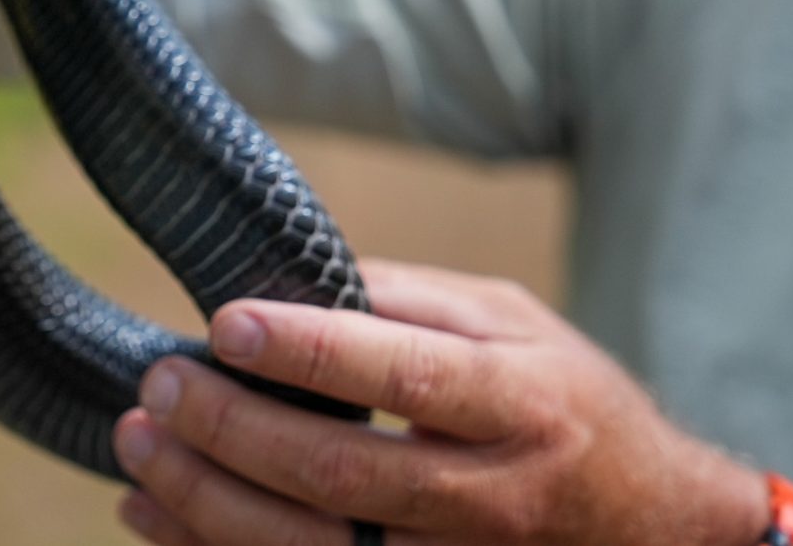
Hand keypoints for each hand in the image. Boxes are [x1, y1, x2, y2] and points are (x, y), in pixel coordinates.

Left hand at [112, 259, 769, 545]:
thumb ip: (409, 299)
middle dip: (236, 431)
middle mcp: (493, 496)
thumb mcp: (514, 323)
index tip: (225, 322)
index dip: (309, 350)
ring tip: (137, 447)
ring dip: (210, 504)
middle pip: (346, 475)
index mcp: (520, 403)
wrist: (655, 531)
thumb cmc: (569, 404)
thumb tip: (291, 272)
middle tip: (160, 383)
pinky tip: (155, 518)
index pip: (405, 375)